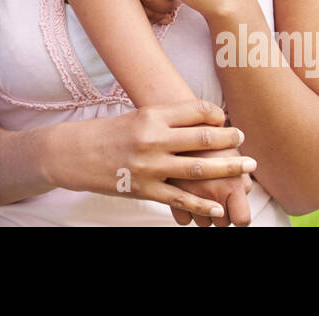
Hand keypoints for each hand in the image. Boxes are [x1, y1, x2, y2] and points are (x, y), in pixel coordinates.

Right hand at [46, 99, 255, 219]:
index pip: (194, 110)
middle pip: (202, 138)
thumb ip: (163, 120)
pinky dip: (202, 204)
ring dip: (227, 169)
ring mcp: (149, 166)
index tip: (227, 119)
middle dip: (229, 140)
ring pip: (198, 169)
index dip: (216, 114)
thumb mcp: (135, 117)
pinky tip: (218, 207)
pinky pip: (180, 199)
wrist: (71, 153)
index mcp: (150, 115)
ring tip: (247, 169)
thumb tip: (195, 122)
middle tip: (245, 140)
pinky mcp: (144, 189)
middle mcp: (153, 138)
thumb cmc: (104, 133)